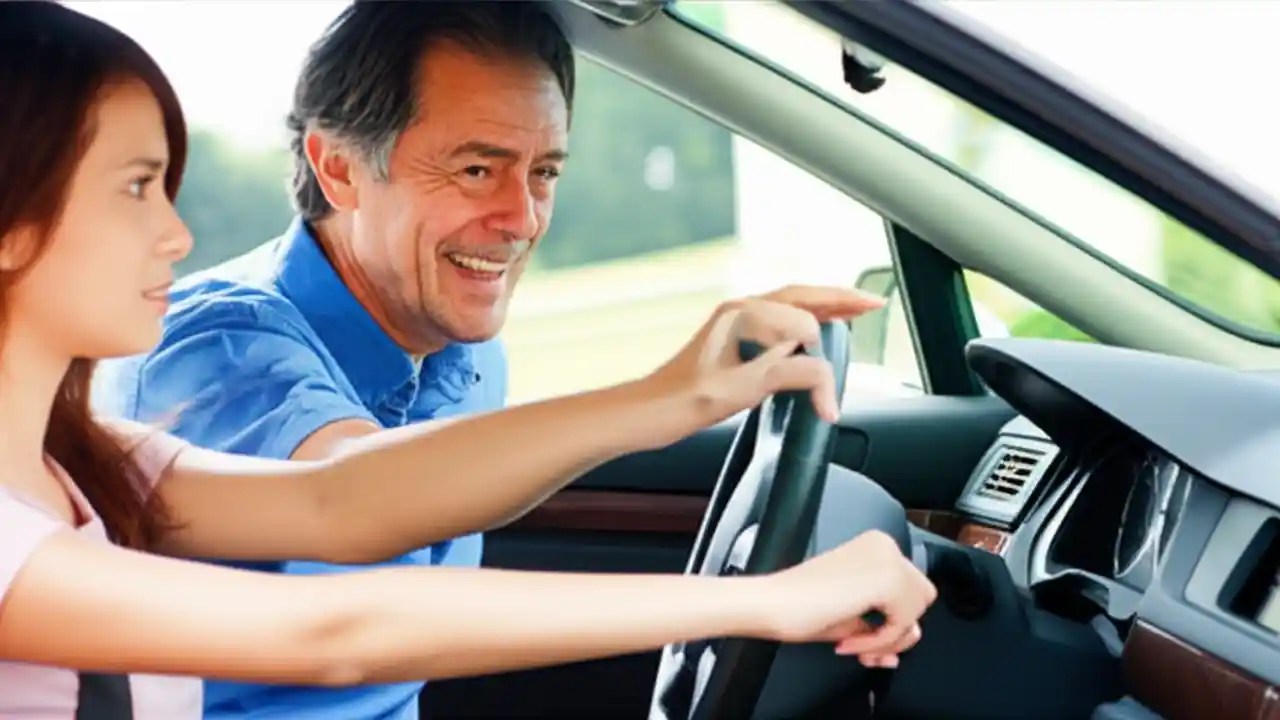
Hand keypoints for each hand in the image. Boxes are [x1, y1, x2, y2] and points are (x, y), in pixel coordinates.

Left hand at [647, 285, 884, 427]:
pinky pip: (776, 324)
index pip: (805, 312)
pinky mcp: (730, 344)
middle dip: (839, 299)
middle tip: (873, 303)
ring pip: (789, 308)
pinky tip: (809, 341)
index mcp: (745, 313)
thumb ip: (796, 376)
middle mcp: (740, 312)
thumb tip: (829, 386)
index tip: (840, 372)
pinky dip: (802, 326)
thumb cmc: (686, 399)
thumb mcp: (750, 386)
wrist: (649, 412)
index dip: (829, 335)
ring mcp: (734, 326)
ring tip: (850, 314)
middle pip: (801, 297)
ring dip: (822, 309)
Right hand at [755, 530, 936, 667]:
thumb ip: (882, 626)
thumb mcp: (853, 616)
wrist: (772, 603)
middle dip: (896, 630)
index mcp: (876, 547)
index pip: (909, 591)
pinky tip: (848, 641)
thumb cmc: (796, 605)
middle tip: (863, 646)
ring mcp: (888, 559)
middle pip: (922, 599)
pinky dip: (880, 642)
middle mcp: (885, 546)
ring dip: (886, 639)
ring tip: (853, 644)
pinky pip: (903, 624)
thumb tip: (905, 644)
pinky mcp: (886, 578)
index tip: (861, 640)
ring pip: (917, 614)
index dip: (890, 623)